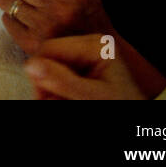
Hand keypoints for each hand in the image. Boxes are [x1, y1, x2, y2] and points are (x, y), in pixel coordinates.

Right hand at [24, 35, 149, 99]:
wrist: (134, 122)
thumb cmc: (120, 106)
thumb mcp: (92, 96)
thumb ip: (63, 81)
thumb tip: (31, 65)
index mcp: (95, 45)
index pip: (50, 48)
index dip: (40, 71)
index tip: (42, 95)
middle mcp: (87, 45)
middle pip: (47, 57)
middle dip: (46, 82)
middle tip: (52, 100)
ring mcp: (83, 55)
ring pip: (48, 67)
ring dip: (49, 87)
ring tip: (62, 100)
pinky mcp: (80, 67)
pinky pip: (55, 74)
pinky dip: (56, 89)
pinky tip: (65, 98)